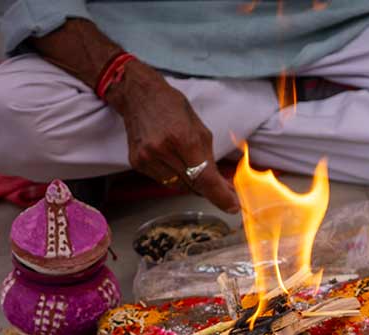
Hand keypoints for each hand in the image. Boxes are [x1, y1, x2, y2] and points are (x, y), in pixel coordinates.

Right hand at [106, 60, 238, 212]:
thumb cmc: (172, 107)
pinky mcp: (136, 163)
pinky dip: (176, 177)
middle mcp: (162, 150)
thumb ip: (210, 159)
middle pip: (193, 186)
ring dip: (192, 184)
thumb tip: (224, 185)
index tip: (232, 206)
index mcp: (182, 138)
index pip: (204, 178)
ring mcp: (147, 158)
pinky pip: (163, 181)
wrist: (138, 95)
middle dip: (210, 190)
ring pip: (178, 187)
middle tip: (224, 191)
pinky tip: (176, 164)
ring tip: (197, 171)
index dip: (220, 196)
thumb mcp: (199, 129)